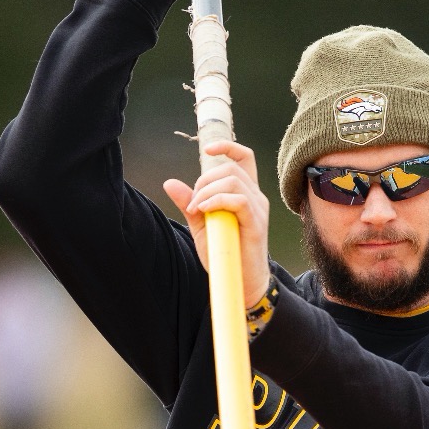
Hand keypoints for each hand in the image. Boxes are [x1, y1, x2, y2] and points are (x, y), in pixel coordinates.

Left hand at [164, 140, 270, 310]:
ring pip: (233, 181)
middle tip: (193, 203)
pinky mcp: (257, 223)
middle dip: (204, 181)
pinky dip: (217, 201)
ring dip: (207, 192)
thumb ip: (189, 203)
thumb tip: (169, 182)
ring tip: (197, 210)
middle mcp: (256, 197)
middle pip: (230, 169)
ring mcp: (258, 209)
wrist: (240, 282)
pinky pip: (239, 200)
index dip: (228, 147)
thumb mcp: (201, 225)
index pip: (244, 158)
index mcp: (245, 193)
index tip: (208, 150)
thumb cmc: (224, 253)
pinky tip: (204, 212)